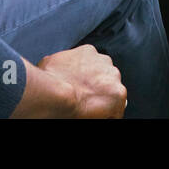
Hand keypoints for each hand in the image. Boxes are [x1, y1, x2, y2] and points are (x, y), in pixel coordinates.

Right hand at [12, 45, 126, 117]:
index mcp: (88, 52)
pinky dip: (108, 115)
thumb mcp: (50, 62)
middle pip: (105, 77)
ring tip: (90, 110)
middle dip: (97, 88)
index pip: (93, 66)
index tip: (81, 87)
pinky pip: (116, 109)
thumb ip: (59, 62)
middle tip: (85, 99)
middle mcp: (104, 61)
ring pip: (112, 92)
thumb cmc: (49, 80)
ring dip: (104, 100)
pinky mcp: (119, 94)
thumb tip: (52, 66)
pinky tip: (95, 116)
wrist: (56, 93)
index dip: (88, 79)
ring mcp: (113, 77)